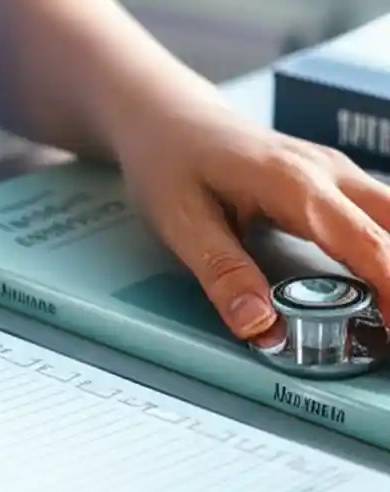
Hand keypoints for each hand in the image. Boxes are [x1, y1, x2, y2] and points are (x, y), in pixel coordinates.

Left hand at [114, 100, 389, 338]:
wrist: (170, 119)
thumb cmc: (171, 162)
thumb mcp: (181, 222)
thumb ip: (222, 273)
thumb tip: (258, 325)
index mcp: (295, 184)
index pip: (364, 242)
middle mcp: (328, 173)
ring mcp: (336, 175)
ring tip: (388, 314)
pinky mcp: (334, 184)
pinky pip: (380, 215)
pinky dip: (388, 250)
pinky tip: (380, 285)